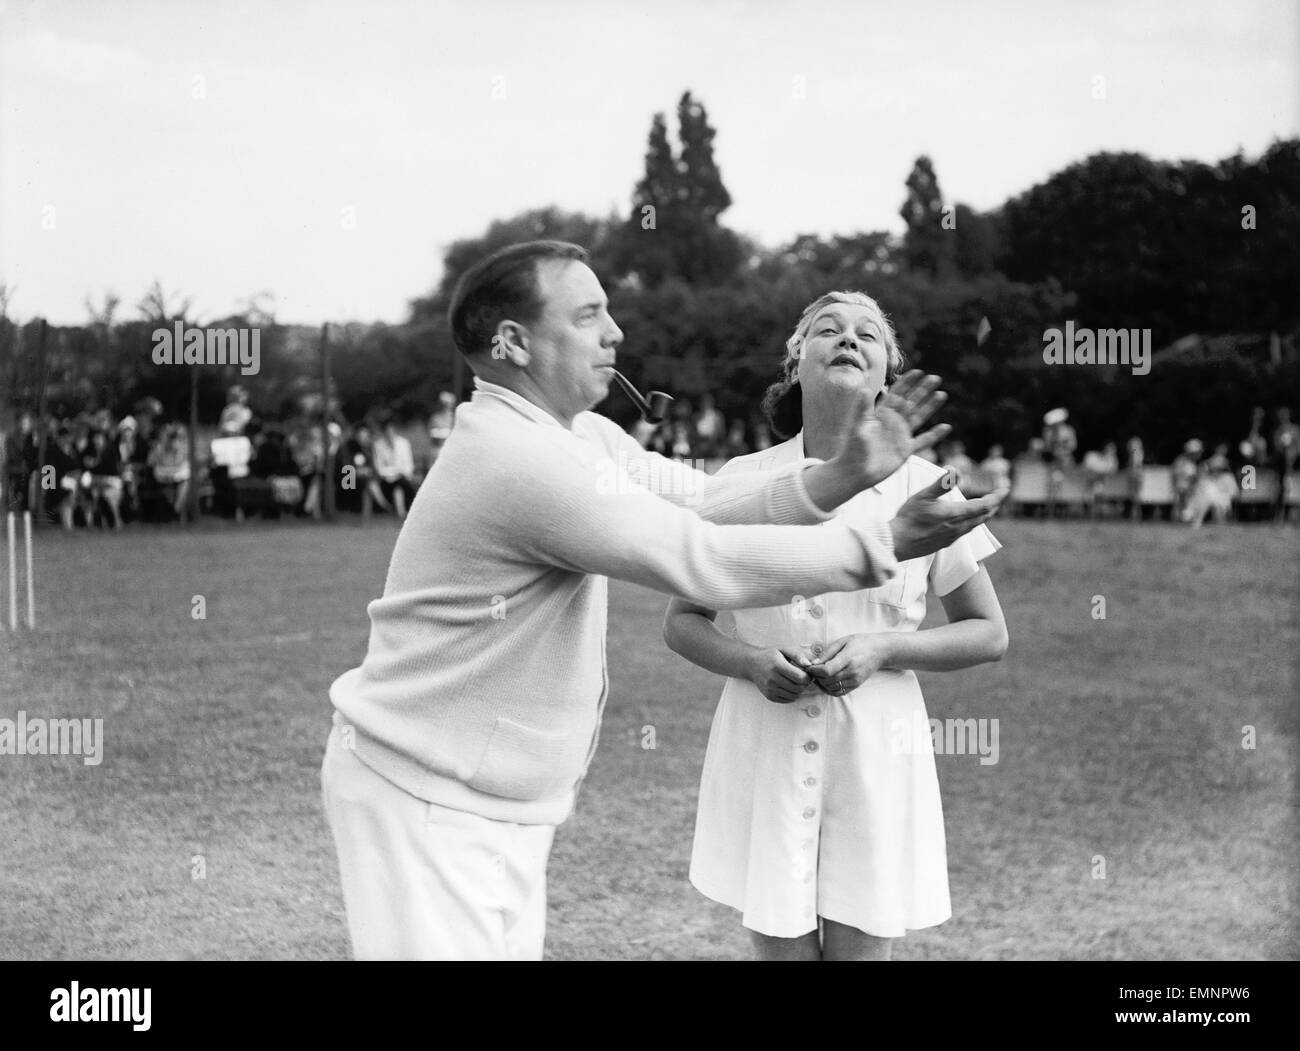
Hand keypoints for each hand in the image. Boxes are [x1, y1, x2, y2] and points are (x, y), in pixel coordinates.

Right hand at [746, 647, 817, 703]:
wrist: (752, 664)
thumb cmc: (769, 656)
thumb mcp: (783, 650)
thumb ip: (798, 655)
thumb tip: (808, 664)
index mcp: (777, 666)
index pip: (800, 678)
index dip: (808, 677)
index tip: (807, 673)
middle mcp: (772, 679)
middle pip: (798, 688)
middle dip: (804, 684)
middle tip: (802, 678)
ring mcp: (770, 689)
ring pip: (794, 695)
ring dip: (799, 690)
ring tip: (795, 682)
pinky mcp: (769, 696)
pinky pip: (788, 700)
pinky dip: (792, 695)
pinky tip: (789, 686)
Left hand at [804, 634, 891, 694]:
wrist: (880, 651)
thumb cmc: (861, 643)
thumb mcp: (843, 641)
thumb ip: (827, 653)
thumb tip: (813, 663)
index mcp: (848, 659)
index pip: (827, 670)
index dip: (815, 670)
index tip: (809, 666)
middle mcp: (852, 672)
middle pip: (827, 680)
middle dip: (815, 676)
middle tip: (811, 670)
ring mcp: (854, 681)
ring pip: (831, 688)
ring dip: (821, 683)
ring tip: (817, 675)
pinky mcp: (856, 685)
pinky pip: (838, 692)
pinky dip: (828, 689)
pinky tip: (824, 682)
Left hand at [832, 371, 950, 489]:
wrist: (854, 472)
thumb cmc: (852, 449)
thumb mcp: (857, 426)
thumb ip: (861, 408)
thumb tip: (863, 388)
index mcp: (881, 414)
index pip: (896, 394)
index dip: (906, 383)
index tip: (918, 371)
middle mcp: (892, 422)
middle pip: (911, 402)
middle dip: (922, 390)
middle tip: (935, 378)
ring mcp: (900, 435)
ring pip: (919, 417)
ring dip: (930, 406)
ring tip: (942, 394)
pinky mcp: (905, 450)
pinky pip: (923, 440)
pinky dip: (935, 434)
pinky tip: (946, 426)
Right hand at [889, 476, 1008, 561]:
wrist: (898, 543)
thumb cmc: (909, 518)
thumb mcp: (923, 496)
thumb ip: (942, 483)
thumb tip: (955, 469)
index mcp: (956, 514)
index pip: (985, 505)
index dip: (997, 496)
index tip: (1006, 488)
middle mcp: (958, 527)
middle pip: (984, 516)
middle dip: (994, 504)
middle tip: (999, 495)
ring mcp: (953, 537)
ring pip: (976, 525)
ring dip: (984, 514)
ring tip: (987, 507)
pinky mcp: (946, 542)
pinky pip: (966, 531)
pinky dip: (973, 522)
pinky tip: (966, 521)